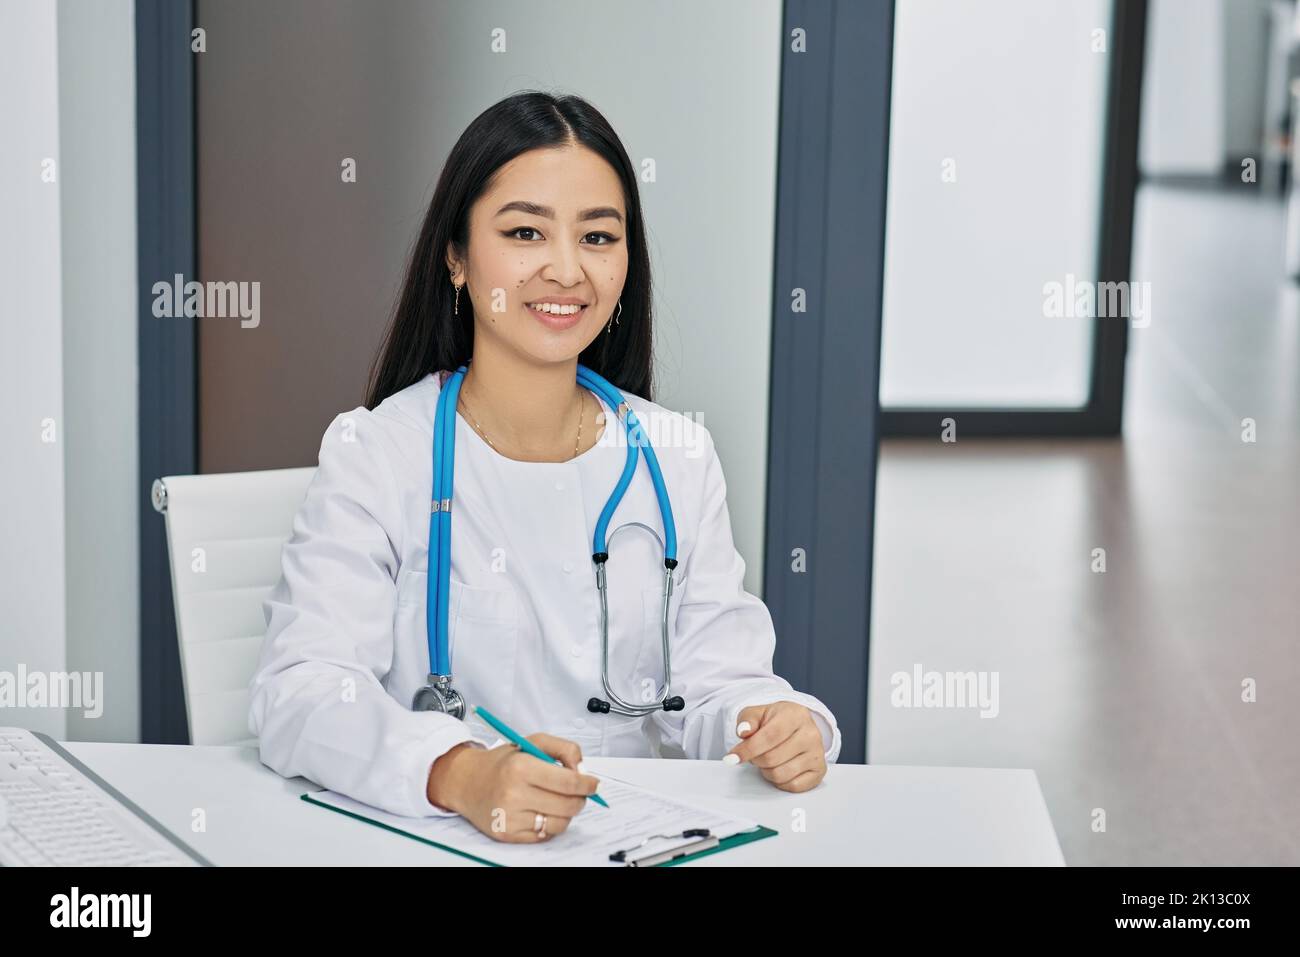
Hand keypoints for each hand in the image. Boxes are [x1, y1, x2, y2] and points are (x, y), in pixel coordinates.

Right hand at [426, 734, 600, 842]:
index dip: (588, 784)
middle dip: (580, 799)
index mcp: (521, 767)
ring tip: (557, 801)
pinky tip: (541, 811)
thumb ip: (564, 749)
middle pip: (568, 805)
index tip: (593, 784)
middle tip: (578, 792)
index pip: (569, 782)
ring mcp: (510, 817)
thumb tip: (584, 770)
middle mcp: (514, 794)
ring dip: (566, 813)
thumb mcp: (532, 742)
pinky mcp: (507, 835)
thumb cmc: (502, 762)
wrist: (466, 782)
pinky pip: (544, 836)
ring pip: (559, 823)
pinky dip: (550, 825)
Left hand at [725, 701, 826, 792]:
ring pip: (780, 775)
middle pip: (772, 759)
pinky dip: (780, 781)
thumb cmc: (774, 720)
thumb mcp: (757, 713)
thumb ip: (747, 720)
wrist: (797, 725)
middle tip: (754, 754)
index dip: (748, 749)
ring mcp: (817, 754)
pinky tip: (779, 768)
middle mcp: (811, 734)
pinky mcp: (819, 771)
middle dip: (756, 759)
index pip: (769, 737)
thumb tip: (743, 732)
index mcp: (796, 715)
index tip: (732, 757)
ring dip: (766, 771)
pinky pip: (792, 786)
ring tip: (767, 760)